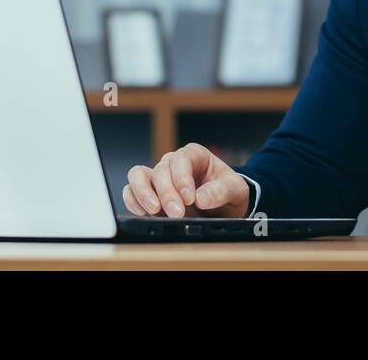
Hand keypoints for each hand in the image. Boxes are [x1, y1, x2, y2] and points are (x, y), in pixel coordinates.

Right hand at [123, 143, 249, 218]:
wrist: (222, 206)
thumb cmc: (228, 192)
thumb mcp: (236, 190)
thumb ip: (222, 191)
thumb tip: (202, 197)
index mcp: (195, 155)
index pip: (182, 160)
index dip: (182, 178)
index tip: (190, 198)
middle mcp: (174, 162)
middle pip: (161, 170)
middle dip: (167, 193)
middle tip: (177, 213)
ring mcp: (159, 177)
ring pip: (139, 175)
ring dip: (144, 193)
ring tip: (154, 211)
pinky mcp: (148, 193)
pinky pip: (131, 190)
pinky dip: (132, 200)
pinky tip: (142, 212)